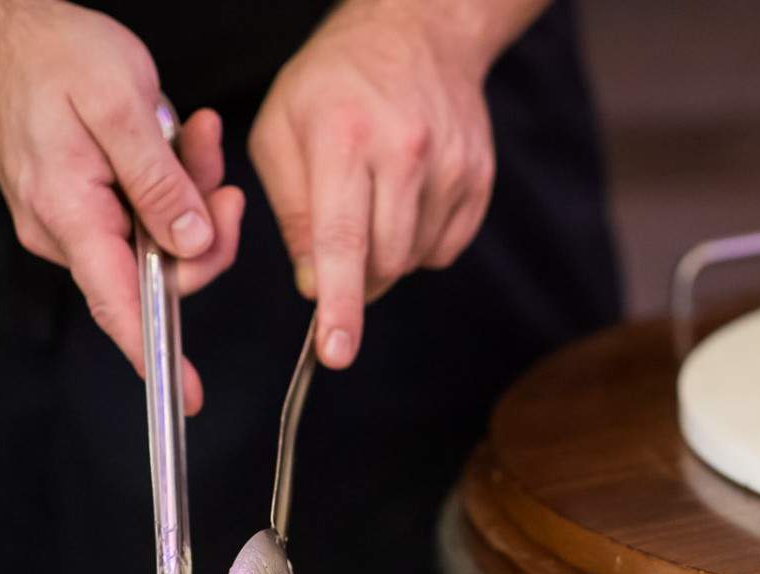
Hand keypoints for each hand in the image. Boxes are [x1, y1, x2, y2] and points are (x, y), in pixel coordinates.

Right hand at [0, 0, 241, 412]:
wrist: (1, 29)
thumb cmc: (53, 55)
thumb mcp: (121, 107)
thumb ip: (159, 183)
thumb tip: (191, 245)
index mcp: (71, 214)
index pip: (119, 305)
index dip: (156, 355)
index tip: (187, 393)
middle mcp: (67, 231)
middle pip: (160, 272)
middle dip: (205, 229)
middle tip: (217, 170)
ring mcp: (74, 220)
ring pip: (160, 240)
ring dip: (192, 194)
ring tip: (196, 134)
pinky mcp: (85, 204)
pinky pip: (145, 215)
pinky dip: (172, 183)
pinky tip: (178, 140)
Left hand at [249, 0, 541, 368]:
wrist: (418, 34)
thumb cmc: (334, 82)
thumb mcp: (281, 130)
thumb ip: (292, 211)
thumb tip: (314, 284)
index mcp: (345, 137)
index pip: (343, 239)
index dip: (338, 304)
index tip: (336, 351)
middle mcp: (405, 151)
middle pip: (383, 260)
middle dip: (354, 279)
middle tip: (335, 256)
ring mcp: (451, 167)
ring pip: (414, 260)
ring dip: (386, 259)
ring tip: (371, 206)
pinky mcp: (478, 179)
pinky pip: (444, 248)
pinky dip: (418, 244)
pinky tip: (404, 202)